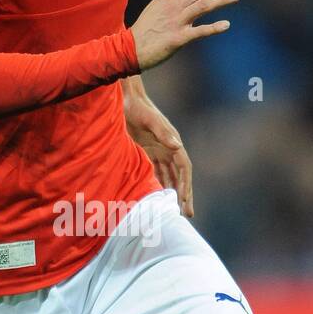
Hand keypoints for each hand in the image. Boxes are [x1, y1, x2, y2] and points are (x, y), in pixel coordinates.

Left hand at [123, 81, 193, 217]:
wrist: (125, 99)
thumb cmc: (139, 108)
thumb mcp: (151, 120)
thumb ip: (163, 133)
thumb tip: (178, 147)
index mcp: (173, 142)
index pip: (184, 168)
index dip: (186, 184)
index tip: (185, 200)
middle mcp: (169, 148)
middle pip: (179, 176)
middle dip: (184, 195)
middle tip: (187, 214)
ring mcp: (159, 150)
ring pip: (169, 176)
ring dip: (172, 192)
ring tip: (174, 211)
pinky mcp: (147, 151)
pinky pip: (156, 172)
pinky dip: (159, 184)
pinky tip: (157, 197)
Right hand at [131, 0, 241, 70]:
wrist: (127, 49)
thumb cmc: (144, 30)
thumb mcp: (156, 8)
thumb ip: (173, 0)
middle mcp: (173, 5)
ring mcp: (176, 21)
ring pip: (203, 5)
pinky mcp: (177, 39)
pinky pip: (199, 31)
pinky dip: (214, 28)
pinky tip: (226, 25)